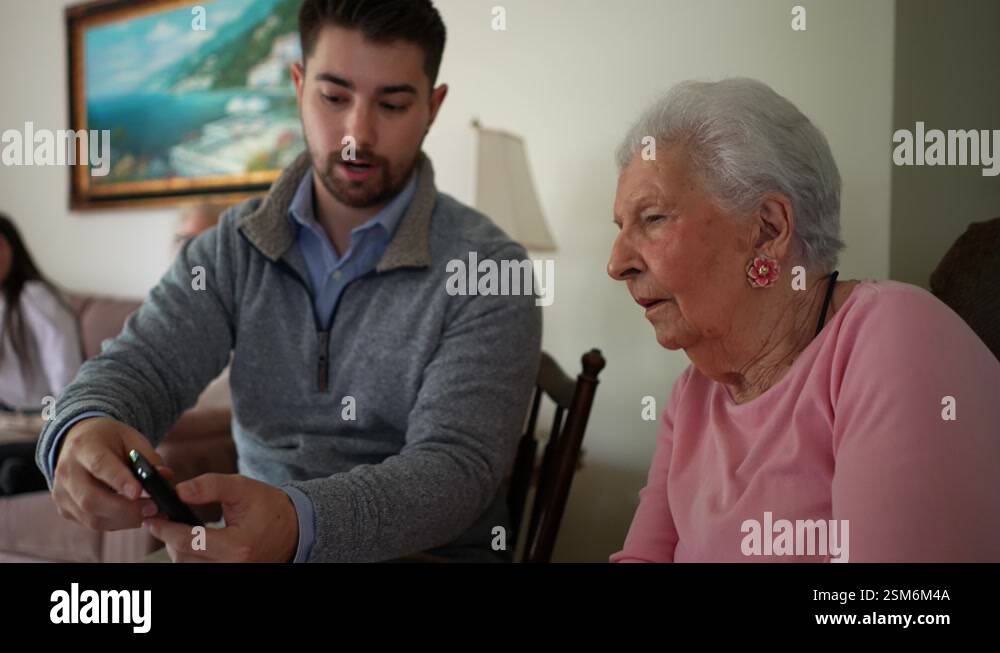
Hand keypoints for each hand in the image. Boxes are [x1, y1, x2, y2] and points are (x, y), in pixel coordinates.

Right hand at [52, 416, 170, 530]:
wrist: (78, 441)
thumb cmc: (109, 440)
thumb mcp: (130, 437)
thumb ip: (149, 457)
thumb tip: (166, 476)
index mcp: (84, 447)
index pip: (100, 466)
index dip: (119, 481)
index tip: (138, 492)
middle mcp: (67, 471)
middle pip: (91, 499)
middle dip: (125, 509)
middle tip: (153, 509)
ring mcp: (61, 493)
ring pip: (91, 517)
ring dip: (124, 520)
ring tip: (149, 515)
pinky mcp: (64, 508)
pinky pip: (91, 523)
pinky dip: (115, 523)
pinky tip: (133, 516)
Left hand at [143, 473, 298, 562]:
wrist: (294, 528)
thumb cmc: (269, 507)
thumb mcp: (242, 488)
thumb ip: (210, 486)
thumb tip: (179, 491)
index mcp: (237, 546)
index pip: (188, 541)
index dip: (165, 529)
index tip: (153, 518)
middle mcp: (233, 567)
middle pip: (183, 557)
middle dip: (169, 538)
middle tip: (161, 519)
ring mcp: (232, 574)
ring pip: (188, 566)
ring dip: (178, 548)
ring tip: (175, 528)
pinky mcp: (230, 575)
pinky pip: (199, 568)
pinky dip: (190, 555)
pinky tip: (190, 540)